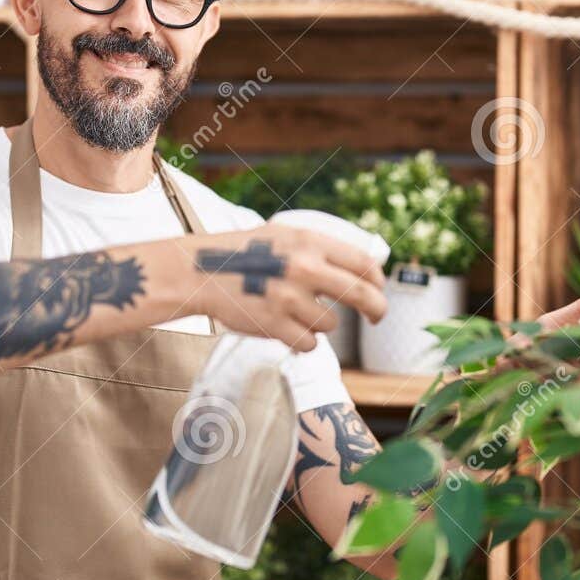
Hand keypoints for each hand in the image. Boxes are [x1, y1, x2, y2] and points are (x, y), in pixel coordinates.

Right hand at [188, 224, 387, 352]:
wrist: (200, 271)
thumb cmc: (245, 253)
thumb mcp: (284, 236)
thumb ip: (319, 248)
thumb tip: (361, 267)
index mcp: (310, 242)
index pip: (363, 262)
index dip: (377, 279)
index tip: (378, 288)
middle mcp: (304, 268)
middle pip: (362, 296)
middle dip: (377, 310)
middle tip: (377, 317)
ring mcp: (290, 298)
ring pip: (331, 324)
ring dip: (320, 323)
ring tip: (296, 313)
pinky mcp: (276, 325)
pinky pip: (309, 344)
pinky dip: (303, 341)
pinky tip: (287, 328)